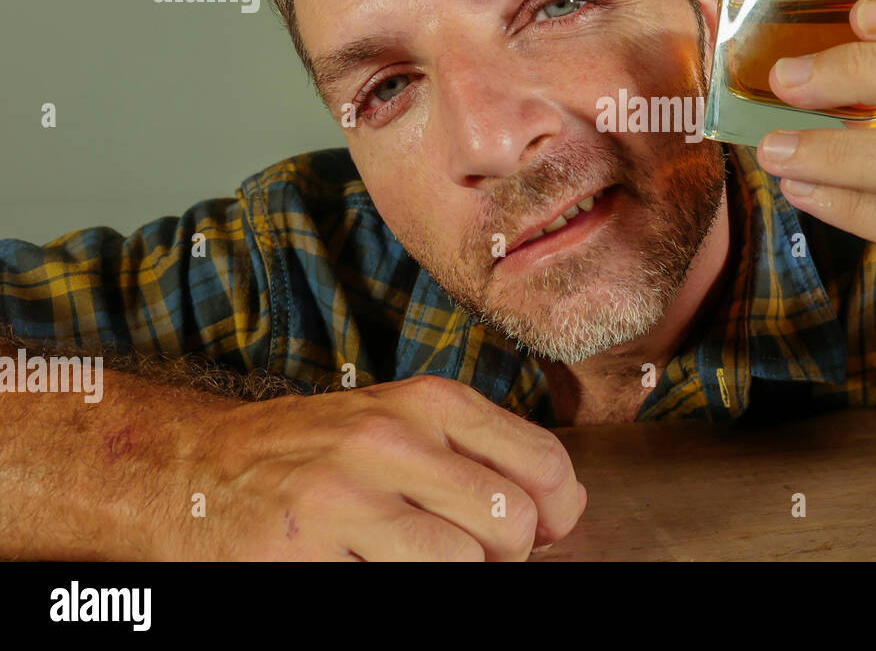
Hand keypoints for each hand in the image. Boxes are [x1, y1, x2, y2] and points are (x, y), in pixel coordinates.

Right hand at [160, 375, 585, 559]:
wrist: (194, 469)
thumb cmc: (315, 451)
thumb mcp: (404, 426)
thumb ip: (484, 455)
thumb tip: (565, 508)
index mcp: (427, 403)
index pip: (542, 465)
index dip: (552, 514)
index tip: (534, 533)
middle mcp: (390, 439)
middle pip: (511, 521)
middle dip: (505, 556)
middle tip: (465, 555)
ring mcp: (344, 497)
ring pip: (463, 563)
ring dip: (452, 578)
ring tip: (411, 563)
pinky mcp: (302, 552)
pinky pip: (395, 589)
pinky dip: (390, 586)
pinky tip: (361, 568)